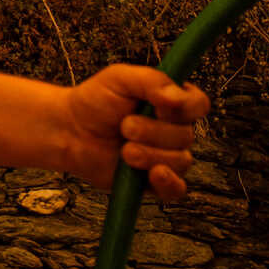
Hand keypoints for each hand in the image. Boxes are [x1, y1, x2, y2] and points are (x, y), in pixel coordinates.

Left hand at [61, 65, 208, 202]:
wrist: (70, 130)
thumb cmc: (95, 101)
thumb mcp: (119, 78)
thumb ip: (151, 81)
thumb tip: (178, 98)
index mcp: (170, 102)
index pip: (198, 104)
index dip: (186, 107)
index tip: (161, 106)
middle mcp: (173, 129)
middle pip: (186, 136)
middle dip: (153, 132)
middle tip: (125, 126)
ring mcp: (165, 156)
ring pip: (180, 161)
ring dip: (150, 154)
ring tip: (124, 150)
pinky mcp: (154, 181)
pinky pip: (176, 189)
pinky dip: (169, 183)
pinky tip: (154, 174)